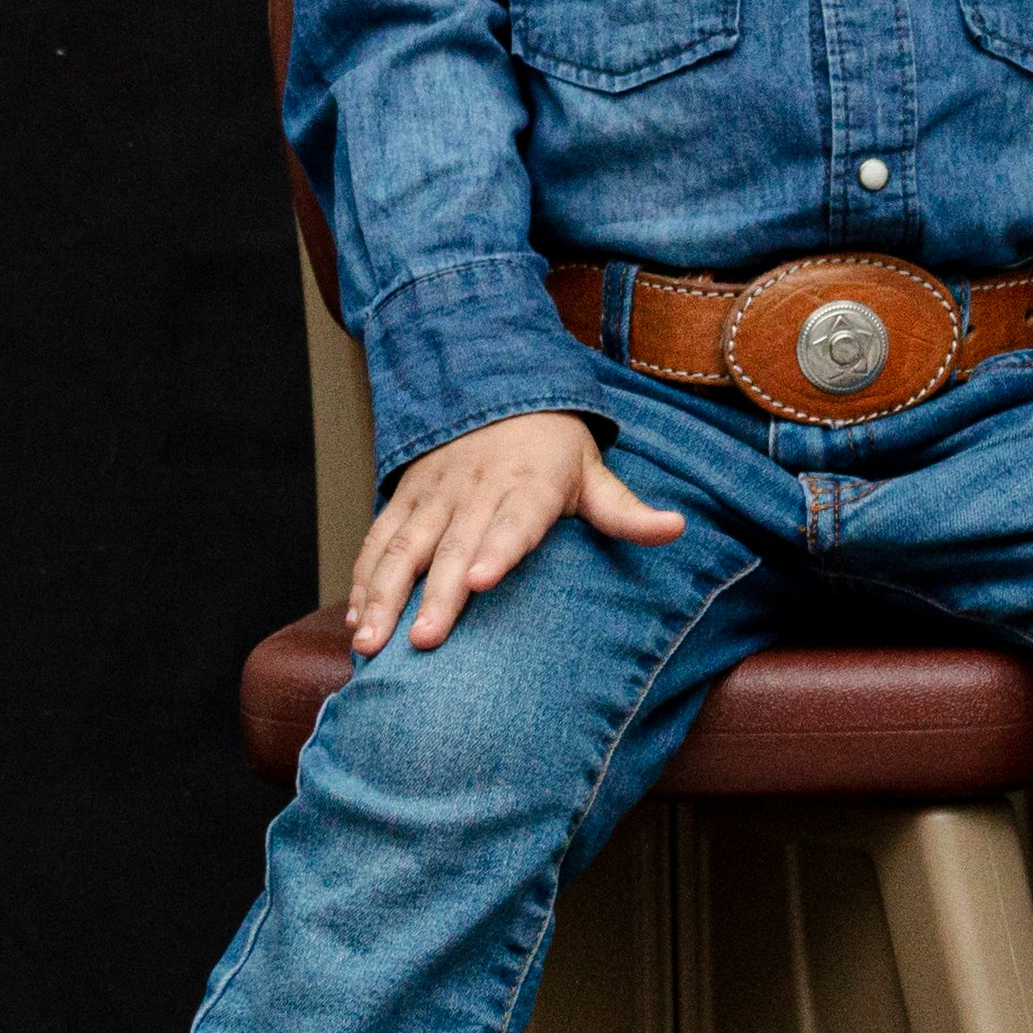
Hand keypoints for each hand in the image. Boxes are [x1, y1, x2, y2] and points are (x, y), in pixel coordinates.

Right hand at [349, 410, 689, 653]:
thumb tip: (676, 527)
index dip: (496, 551)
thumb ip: (626, 511)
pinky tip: (356, 619)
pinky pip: (377, 541)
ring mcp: (434, 497)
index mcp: (527, 487)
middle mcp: (475, 492)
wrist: (494, 390)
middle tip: (423, 642)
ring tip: (371, 642)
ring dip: (383, 595)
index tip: (478, 582)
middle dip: (434, 595)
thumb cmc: (552, 450)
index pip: (513, 521)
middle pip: (451, 547)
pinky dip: (362, 579)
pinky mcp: (405, 500)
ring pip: (402, 548)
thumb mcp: (593, 474)